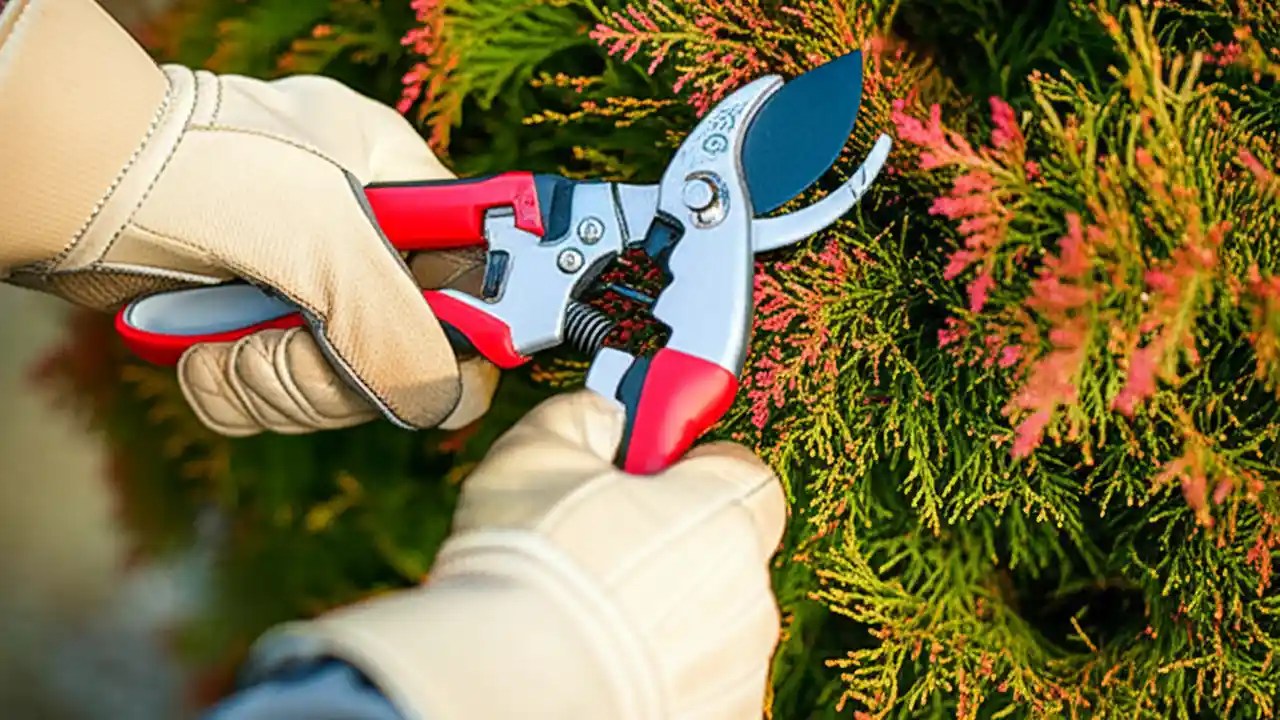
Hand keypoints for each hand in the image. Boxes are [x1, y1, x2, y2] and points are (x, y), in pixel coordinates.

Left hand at [0, 0, 497, 434]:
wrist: (76, 183)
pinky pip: (278, 402)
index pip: (481, 278)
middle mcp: (366, 245)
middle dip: (337, 375)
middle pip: (407, 357)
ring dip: (276, 387)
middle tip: (289, 344)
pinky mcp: (256, 333)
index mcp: (406, 193)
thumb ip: (397, 324)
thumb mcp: (323, 236)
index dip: (470, 330)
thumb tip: (435, 402)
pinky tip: (204, 355)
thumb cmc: (200, 167)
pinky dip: (237, 395)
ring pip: (339, 394)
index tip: (438, 359)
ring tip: (228, 345)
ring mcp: (308, 291)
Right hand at [243, 390, 787, 719]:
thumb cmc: (526, 565)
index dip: (695, 467)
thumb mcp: (536, 454)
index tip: (652, 473)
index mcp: (722, 515)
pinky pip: (698, 686)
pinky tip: (603, 668)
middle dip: (676, 548)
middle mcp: (746, 595)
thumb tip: (604, 411)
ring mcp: (736, 668)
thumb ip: (586, 416)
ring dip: (667, 618)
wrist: (510, 684)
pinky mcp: (719, 719)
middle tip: (605, 552)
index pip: (744, 471)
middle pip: (726, 554)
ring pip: (711, 626)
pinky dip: (663, 679)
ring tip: (591, 622)